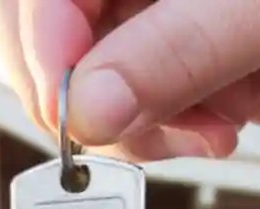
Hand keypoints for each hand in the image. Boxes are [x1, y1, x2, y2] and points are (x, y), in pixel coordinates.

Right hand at [0, 0, 259, 159]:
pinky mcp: (196, 71)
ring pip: (88, 80)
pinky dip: (162, 137)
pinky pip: (137, 113)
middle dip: (75, 84)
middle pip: (54, 27)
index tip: (68, 86)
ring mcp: (172, 20)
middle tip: (108, 123)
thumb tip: (87, 102)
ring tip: (196, 127)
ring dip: (128, 122)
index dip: (44, 27)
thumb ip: (181, 46)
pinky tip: (215, 129)